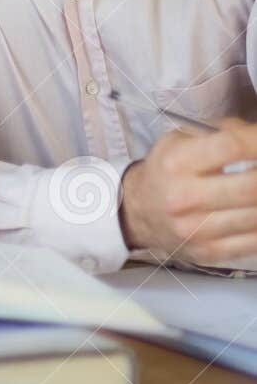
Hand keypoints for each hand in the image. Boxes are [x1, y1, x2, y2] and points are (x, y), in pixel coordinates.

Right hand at [120, 120, 256, 265]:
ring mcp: (196, 230)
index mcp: (176, 162)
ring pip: (256, 216)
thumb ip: (224, 131)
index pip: (232, 147)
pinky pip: (254, 241)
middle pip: (251, 186)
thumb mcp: (181, 139)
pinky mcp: (208, 252)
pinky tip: (255, 209)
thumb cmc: (167, 170)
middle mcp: (183, 197)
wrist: (137, 212)